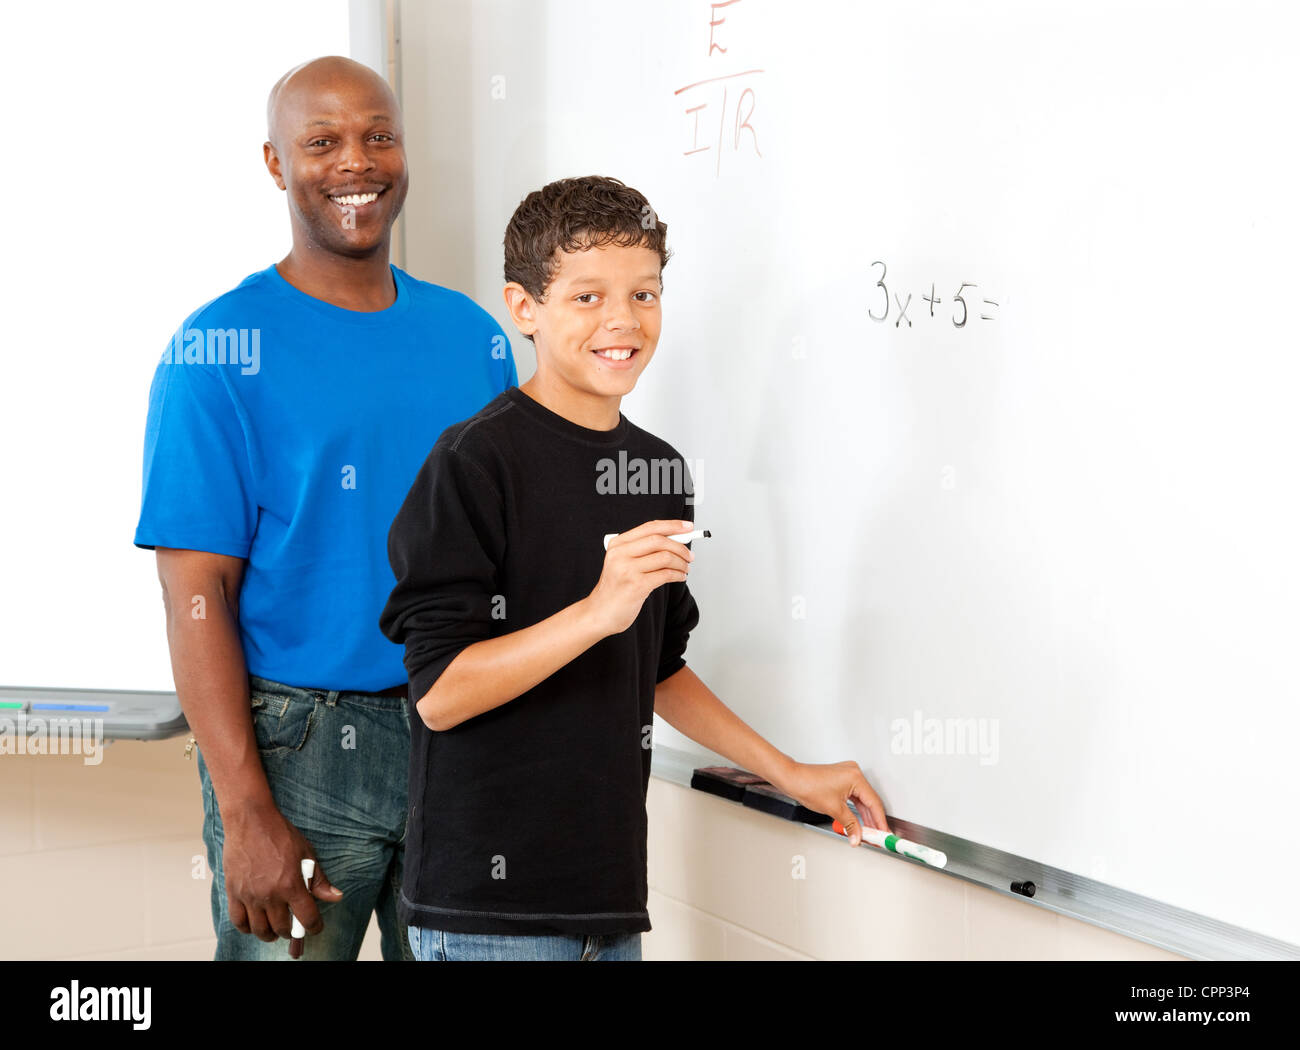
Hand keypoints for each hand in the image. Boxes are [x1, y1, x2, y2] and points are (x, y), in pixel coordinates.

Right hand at [221, 798, 341, 942]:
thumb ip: (319, 880)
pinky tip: (254, 925)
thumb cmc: (280, 834)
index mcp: (291, 884)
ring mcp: (249, 895)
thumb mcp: (307, 854)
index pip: (307, 918)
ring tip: (275, 931)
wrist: (251, 821)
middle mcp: (270, 894)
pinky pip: (238, 921)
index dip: (314, 926)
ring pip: (260, 929)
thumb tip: (335, 897)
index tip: (315, 927)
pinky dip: (247, 928)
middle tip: (294, 927)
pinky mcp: (233, 892)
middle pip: (282, 928)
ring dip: (270, 934)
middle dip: (292, 932)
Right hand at [585, 519, 693, 635]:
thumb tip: (675, 540)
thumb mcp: (623, 563)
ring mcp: (627, 569)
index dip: (672, 525)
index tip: (688, 526)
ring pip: (665, 557)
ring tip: (685, 568)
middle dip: (680, 547)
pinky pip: (665, 574)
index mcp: (618, 544)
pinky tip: (680, 577)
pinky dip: (678, 575)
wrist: (600, 612)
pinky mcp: (636, 585)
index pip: (649, 527)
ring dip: (681, 563)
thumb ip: (643, 550)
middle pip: (659, 540)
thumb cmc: (616, 589)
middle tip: (689, 555)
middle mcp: (620, 554)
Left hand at [781, 761, 891, 845]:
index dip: (880, 821)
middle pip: (869, 801)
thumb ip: (850, 825)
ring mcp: (848, 775)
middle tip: (878, 836)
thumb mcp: (834, 809)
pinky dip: (857, 810)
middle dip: (873, 820)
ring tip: (869, 832)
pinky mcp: (842, 779)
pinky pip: (854, 796)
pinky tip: (860, 822)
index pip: (874, 803)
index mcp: (855, 777)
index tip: (884, 833)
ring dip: (865, 816)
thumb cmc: (807, 785)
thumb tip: (858, 836)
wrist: (792, 779)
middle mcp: (854, 773)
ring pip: (862, 800)